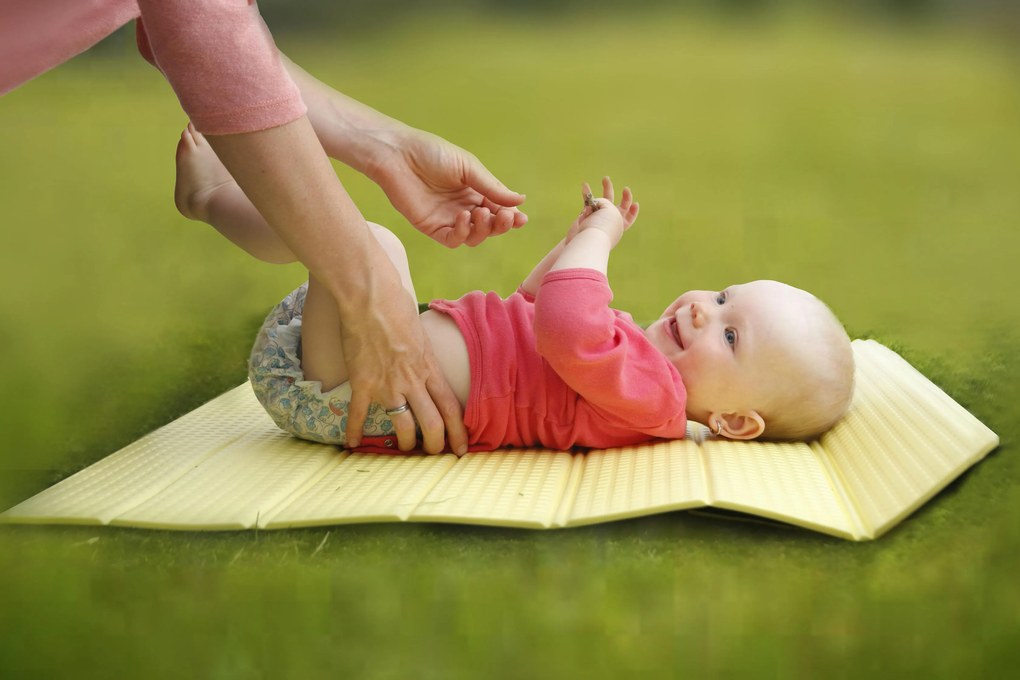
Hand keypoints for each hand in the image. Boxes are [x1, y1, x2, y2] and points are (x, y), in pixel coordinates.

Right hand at [338, 264, 466, 454]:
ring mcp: (387, 385)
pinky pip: (358, 415)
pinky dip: (354, 432)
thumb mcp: (422, 332)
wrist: (369, 298)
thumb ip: (424, 352)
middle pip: (432, 424)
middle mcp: (412, 381)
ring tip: (404, 449)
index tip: (462, 448)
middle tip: (433, 453)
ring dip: (404, 443)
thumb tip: (424, 356)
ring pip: (402, 427)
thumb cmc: (396, 306)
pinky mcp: (362, 384)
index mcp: (429, 368)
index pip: (451, 408)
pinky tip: (352, 444)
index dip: (459, 432)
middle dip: (435, 445)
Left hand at [367, 128, 527, 247]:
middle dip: (501, 224)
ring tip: (481, 213)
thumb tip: (521, 200)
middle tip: (505, 217)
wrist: (398, 155)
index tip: (521, 218)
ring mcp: (448, 219)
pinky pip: (453, 240)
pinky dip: (463, 233)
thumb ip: (492, 187)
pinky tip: (464, 218)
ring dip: (484, 229)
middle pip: (489, 226)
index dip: (511, 216)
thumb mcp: (468, 168)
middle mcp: (464, 207)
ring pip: (474, 237)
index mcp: (474, 190)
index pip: (498, 209)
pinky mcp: (432, 228)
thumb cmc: (432, 153)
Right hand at [565, 176, 638, 247]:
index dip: (633, 209)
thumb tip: (594, 202)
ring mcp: (598, 217)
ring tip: (605, 178)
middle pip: (617, 204)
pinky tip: (585, 185)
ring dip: (605, 189)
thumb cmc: (603, 227)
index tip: (635, 203)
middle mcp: (610, 220)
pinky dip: (586, 194)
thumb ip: (606, 202)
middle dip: (618, 193)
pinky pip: (587, 203)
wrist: (587, 239)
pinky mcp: (586, 216)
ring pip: (602, 201)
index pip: (629, 215)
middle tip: (609, 180)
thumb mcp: (611, 211)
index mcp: (620, 223)